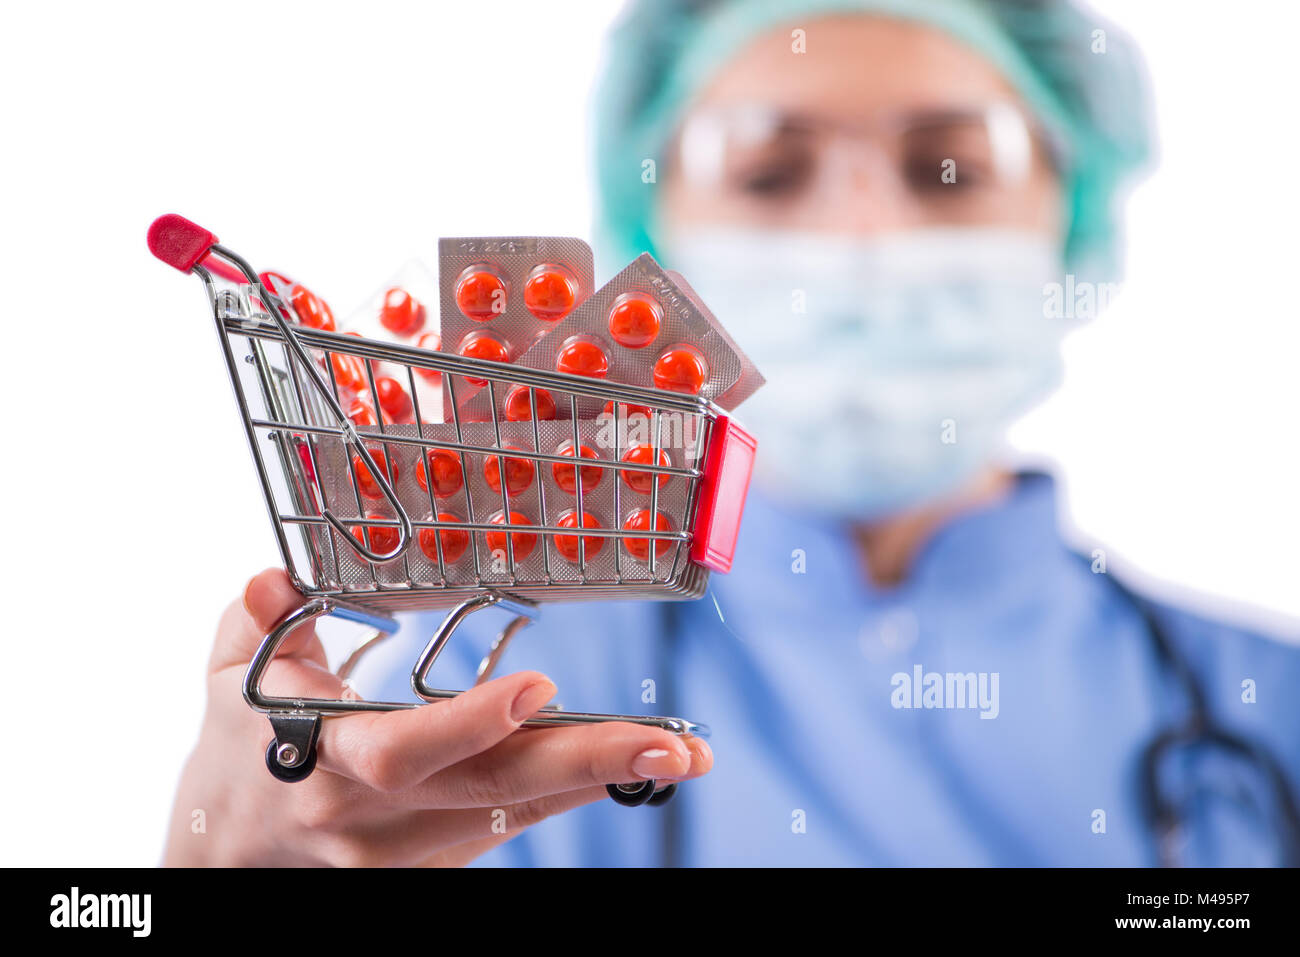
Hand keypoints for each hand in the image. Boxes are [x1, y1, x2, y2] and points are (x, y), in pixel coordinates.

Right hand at [163, 568, 711, 865]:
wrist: (226, 866)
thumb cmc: (232, 759)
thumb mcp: (226, 680)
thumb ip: (258, 622)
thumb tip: (274, 576)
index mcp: (325, 759)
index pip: (403, 750)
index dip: (470, 725)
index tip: (541, 688)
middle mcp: (380, 815)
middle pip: (492, 793)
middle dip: (588, 766)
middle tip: (672, 745)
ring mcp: (415, 848)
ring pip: (519, 813)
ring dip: (604, 780)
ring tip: (682, 753)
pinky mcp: (440, 860)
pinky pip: (515, 823)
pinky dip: (574, 791)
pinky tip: (635, 765)